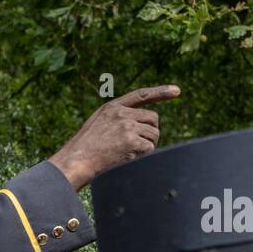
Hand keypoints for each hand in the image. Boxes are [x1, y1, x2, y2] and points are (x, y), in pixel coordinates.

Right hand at [48, 85, 179, 189]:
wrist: (75, 161)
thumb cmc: (84, 149)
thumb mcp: (97, 124)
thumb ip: (116, 119)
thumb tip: (141, 124)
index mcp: (112, 107)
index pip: (141, 95)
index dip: (160, 92)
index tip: (177, 91)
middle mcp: (121, 113)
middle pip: (152, 118)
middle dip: (150, 132)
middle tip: (139, 145)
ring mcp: (126, 126)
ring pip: (153, 134)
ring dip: (147, 146)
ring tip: (129, 153)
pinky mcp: (131, 141)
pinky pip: (149, 148)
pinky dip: (143, 156)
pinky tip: (128, 158)